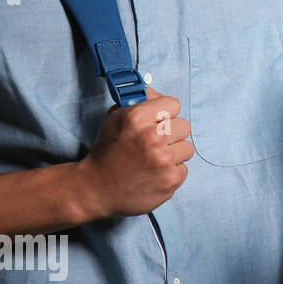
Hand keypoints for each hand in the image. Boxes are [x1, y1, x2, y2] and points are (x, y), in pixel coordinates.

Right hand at [78, 86, 192, 219]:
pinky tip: (153, 173)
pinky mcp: (171, 180)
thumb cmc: (107, 152)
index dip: (164, 113)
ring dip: (173, 153)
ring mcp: (163, 160)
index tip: (156, 121)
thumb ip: (140, 102)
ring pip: (188, 147)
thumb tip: (158, 94)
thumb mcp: (116, 119)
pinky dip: (171, 172)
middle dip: (171, 133)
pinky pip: (184, 168)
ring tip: (153, 159)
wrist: (95, 188)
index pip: (173, 104)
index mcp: (137, 118)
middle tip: (154, 143)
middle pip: (184, 125)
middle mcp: (152, 137)